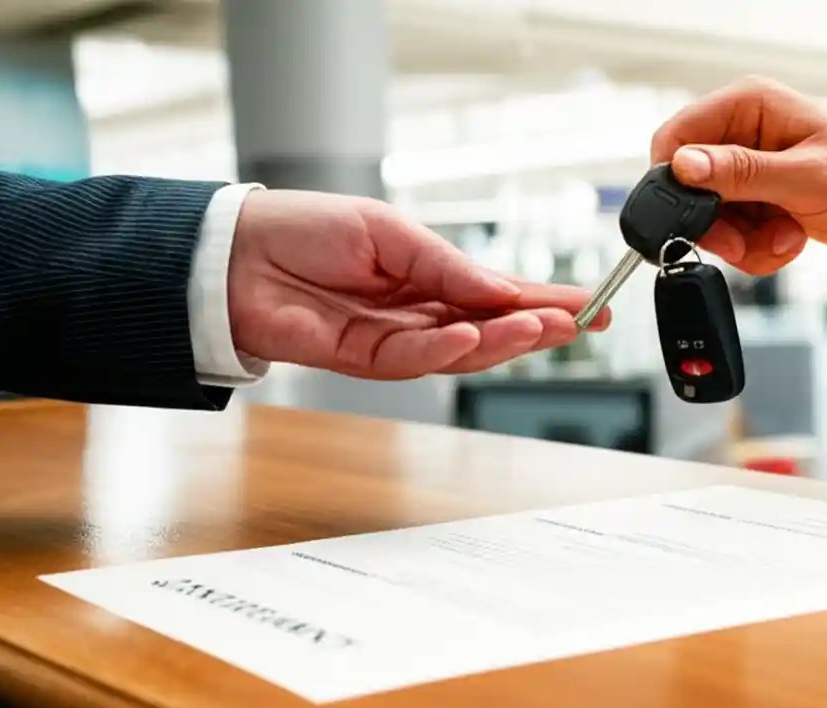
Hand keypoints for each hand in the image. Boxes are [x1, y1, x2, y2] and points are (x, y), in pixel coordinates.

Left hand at [226, 190, 607, 378]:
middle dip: (540, 327)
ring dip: (503, 341)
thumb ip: (446, 267)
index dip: (546, 301)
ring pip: (462, 350)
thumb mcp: (390, 230)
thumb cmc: (304, 228)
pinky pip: (414, 359)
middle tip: (583, 323)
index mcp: (429, 275)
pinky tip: (472, 335)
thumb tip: (502, 290)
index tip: (592, 304)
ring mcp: (393, 338)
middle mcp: (418, 311)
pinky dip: (446, 348)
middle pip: (491, 327)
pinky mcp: (362, 360)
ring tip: (542, 328)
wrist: (234, 254)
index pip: (499, 293)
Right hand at [650, 76, 826, 273]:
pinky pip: (734, 234)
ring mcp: (751, 170)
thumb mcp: (807, 177)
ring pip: (710, 219)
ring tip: (785, 236)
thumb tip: (684, 165)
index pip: (677, 138)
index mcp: (750, 106)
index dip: (676, 183)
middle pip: (688, 187)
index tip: (698, 218)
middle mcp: (744, 134)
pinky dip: (758, 249)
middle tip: (743, 243)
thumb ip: (742, 172)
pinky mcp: (761, 200)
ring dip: (743, 242)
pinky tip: (791, 240)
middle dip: (716, 224)